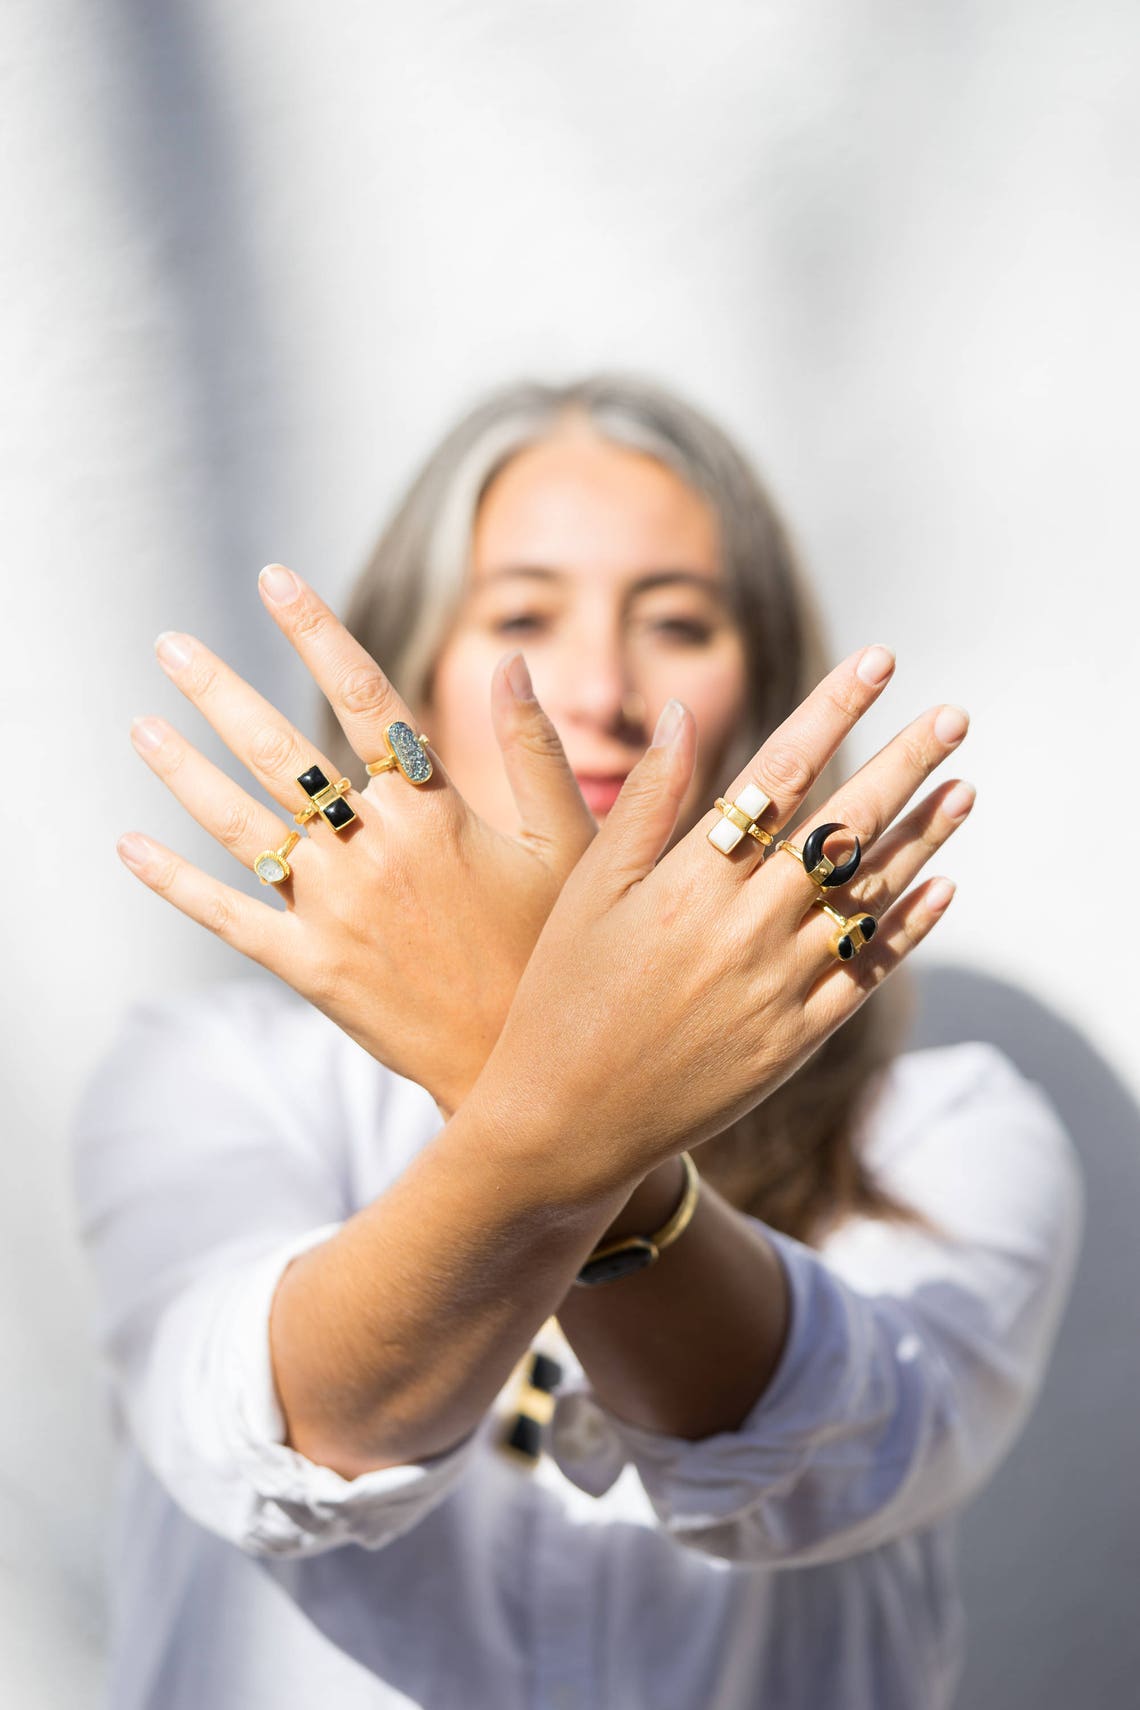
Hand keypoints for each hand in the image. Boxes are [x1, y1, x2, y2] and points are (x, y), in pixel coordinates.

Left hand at [117, 564, 595, 1113]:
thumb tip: (509, 660)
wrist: (526, 1075)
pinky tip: (130, 848)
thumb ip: (535, 751)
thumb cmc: (556, 955)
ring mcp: (332, 911)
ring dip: (184, 772)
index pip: (367, 699)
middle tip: (169, 644)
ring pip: (241, 826)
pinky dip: (176, 884)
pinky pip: (229, 916)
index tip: (274, 579)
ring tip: (140, 726)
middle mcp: (371, 852)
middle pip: (280, 752)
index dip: (317, 633)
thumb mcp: (570, 848)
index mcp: (434, 813)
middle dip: (218, 692)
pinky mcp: (309, 967)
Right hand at [467, 646, 973, 1196]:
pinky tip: (943, 888)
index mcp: (692, 879)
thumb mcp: (586, 890)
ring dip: (925, 836)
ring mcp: (780, 986)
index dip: (835, 711)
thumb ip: (643, 802)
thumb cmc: (561, 995)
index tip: (878, 662)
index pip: (781, 773)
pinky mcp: (797, 1041)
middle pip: (845, 826)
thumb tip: (685, 715)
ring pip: (870, 895)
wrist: (565, 1123)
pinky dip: (910, 927)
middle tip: (954, 717)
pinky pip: (869, 973)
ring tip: (965, 786)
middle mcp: (747, 926)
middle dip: (904, 762)